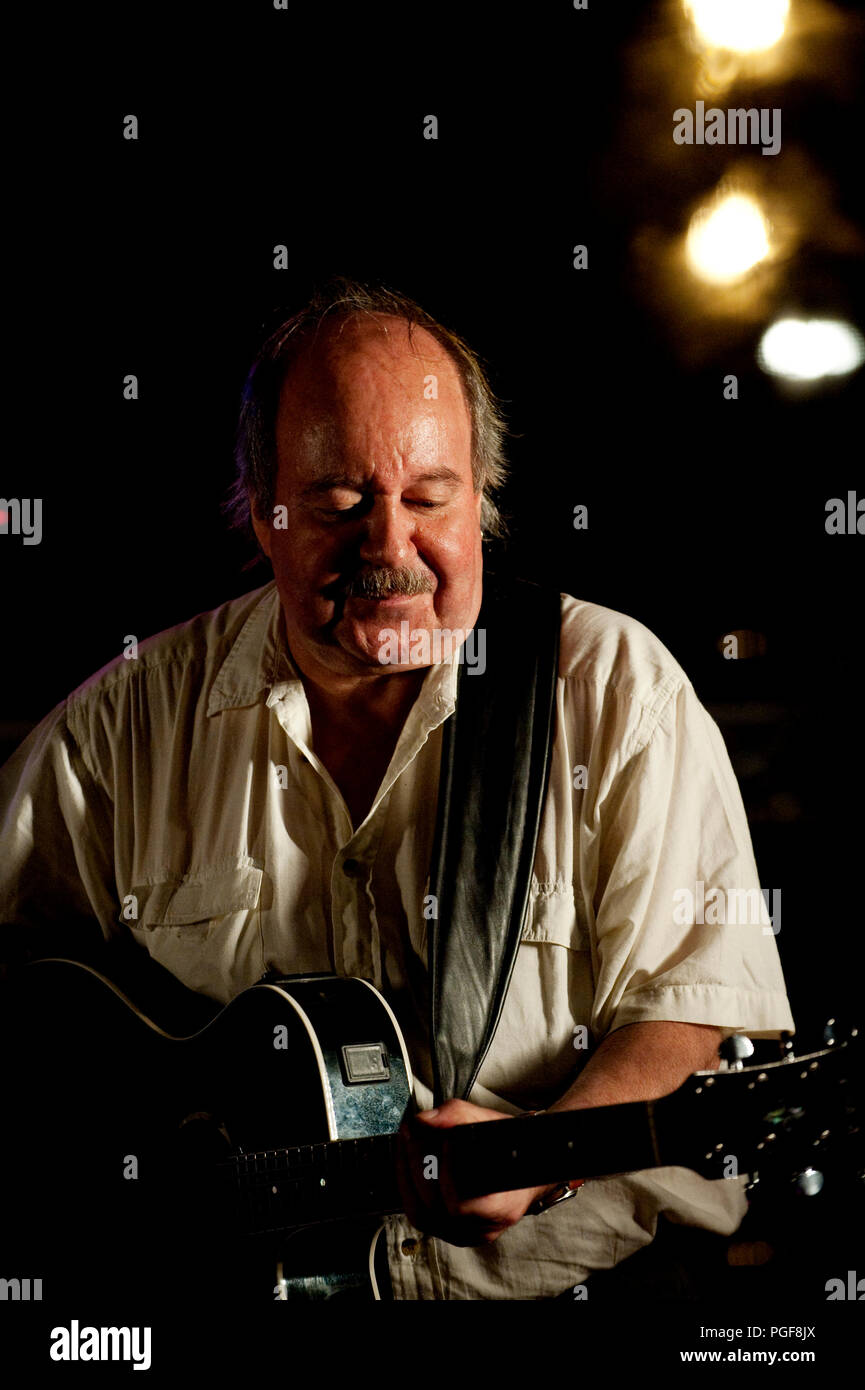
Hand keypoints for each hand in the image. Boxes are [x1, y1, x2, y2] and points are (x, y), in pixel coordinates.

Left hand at [395, 1098, 555, 1246]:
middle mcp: (483, 1228)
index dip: (448, 1172)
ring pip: (421, 1214)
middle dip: (418, 1164)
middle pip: (435, 1206)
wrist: (524, 1170)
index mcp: (502, 1208)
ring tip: (406, 1143)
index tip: (444, 1140)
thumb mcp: (491, 1123)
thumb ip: (458, 1116)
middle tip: (414, 1133)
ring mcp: (464, 1234)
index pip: (461, 1204)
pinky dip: (407, 1187)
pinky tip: (406, 1162)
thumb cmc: (510, 1149)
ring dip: (406, 1175)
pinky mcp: (448, 1232)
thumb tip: (424, 1121)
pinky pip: (419, 1216)